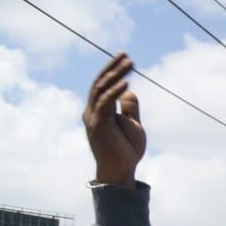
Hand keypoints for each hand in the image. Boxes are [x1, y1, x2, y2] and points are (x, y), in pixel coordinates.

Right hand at [83, 53, 145, 184]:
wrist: (121, 170)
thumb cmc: (126, 150)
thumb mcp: (133, 124)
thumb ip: (129, 107)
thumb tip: (129, 89)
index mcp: (99, 110)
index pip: (104, 85)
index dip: (113, 70)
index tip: (126, 58)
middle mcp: (92, 111)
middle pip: (100, 83)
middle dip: (113, 67)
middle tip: (126, 55)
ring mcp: (94, 118)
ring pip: (101, 90)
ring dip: (115, 75)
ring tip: (128, 63)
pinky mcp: (98, 125)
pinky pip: (105, 104)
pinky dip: (114, 92)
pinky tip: (126, 83)